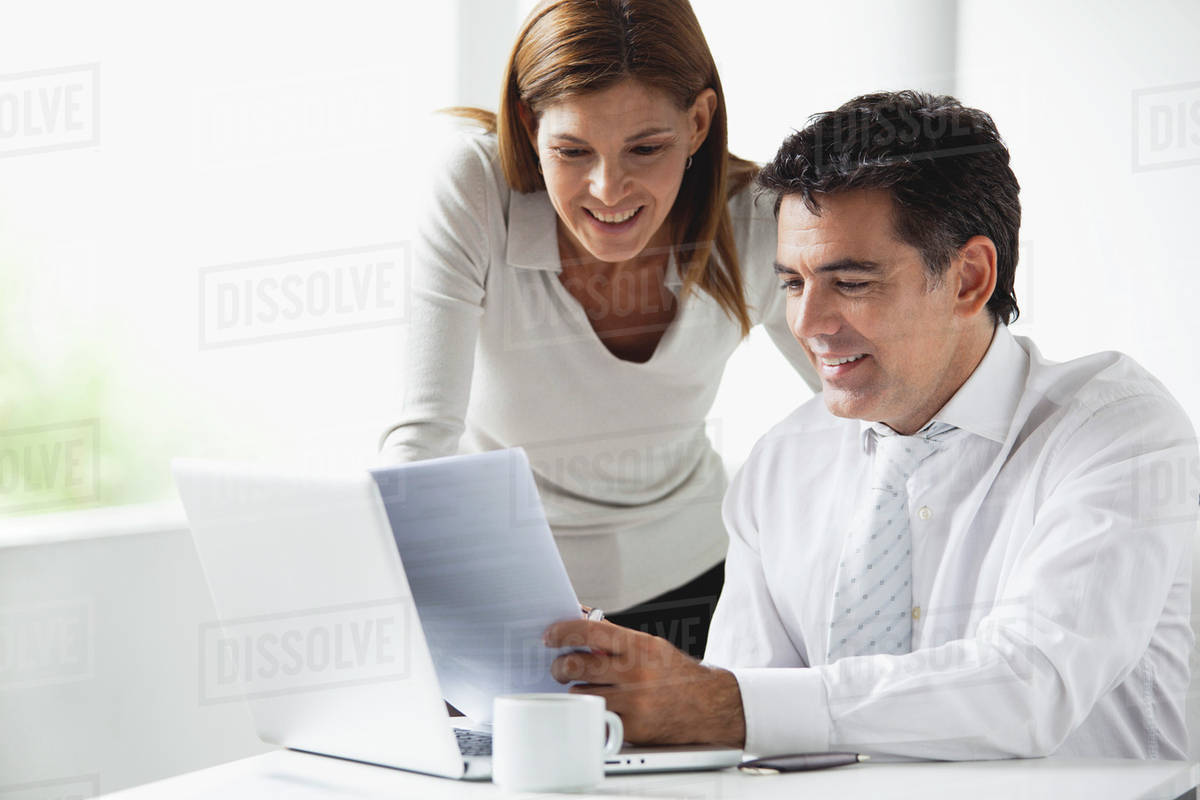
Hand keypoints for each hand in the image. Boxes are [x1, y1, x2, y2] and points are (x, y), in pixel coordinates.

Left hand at [544, 619, 745, 747]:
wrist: (709, 706)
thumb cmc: (676, 674)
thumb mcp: (650, 646)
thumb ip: (614, 635)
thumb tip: (579, 616)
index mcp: (640, 647)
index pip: (590, 631)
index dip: (563, 632)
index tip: (550, 637)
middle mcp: (636, 673)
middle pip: (577, 665)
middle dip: (561, 666)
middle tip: (561, 667)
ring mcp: (634, 703)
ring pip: (581, 694)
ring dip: (577, 691)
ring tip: (587, 688)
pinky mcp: (633, 729)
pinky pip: (596, 718)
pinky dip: (593, 712)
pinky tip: (601, 706)